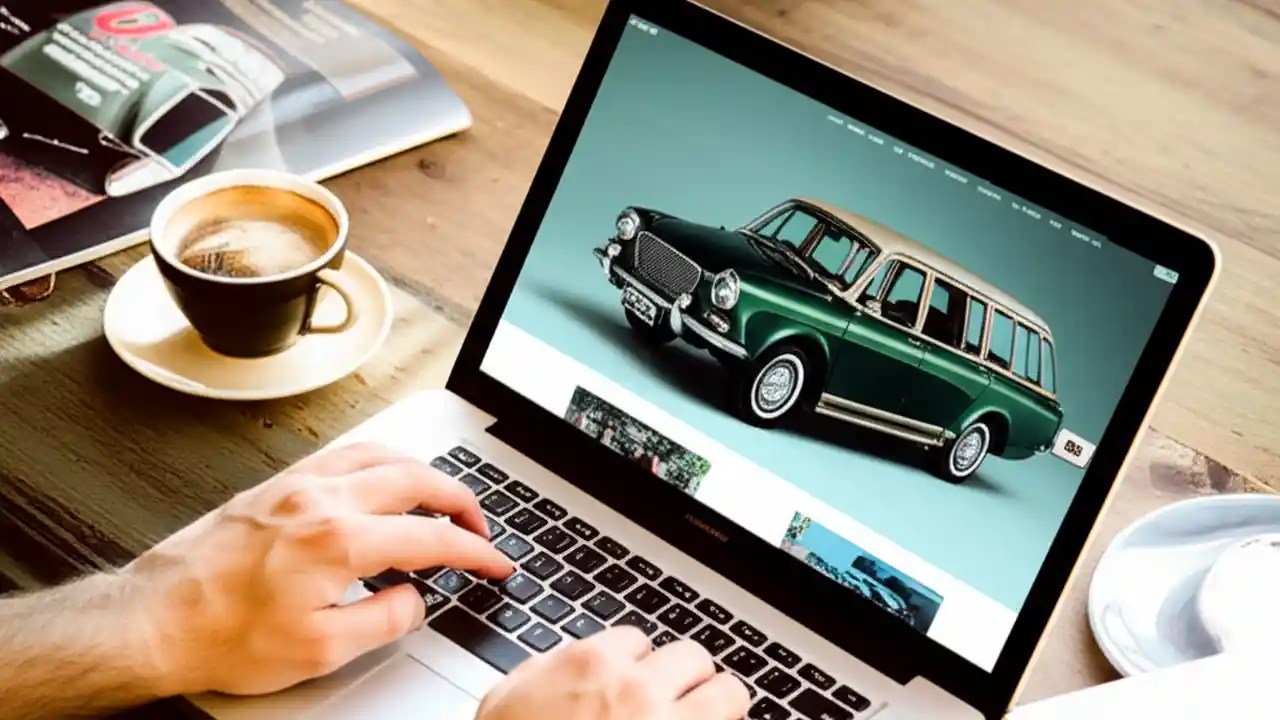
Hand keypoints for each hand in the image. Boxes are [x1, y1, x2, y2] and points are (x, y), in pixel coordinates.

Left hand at [123, 442, 512, 696]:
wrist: (153, 621)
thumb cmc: (222, 636)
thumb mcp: (319, 651)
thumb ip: (383, 621)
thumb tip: (414, 600)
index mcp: (340, 541)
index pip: (431, 537)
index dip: (475, 551)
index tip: (495, 562)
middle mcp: (321, 501)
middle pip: (415, 479)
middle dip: (460, 500)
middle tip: (479, 526)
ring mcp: (295, 487)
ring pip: (380, 455)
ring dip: (422, 472)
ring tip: (440, 497)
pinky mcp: (273, 487)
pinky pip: (342, 455)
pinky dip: (378, 462)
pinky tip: (379, 479)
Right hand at [478, 627, 750, 719]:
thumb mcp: (506, 699)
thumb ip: (545, 670)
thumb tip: (565, 662)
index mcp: (591, 666)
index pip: (638, 640)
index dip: (635, 665)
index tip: (632, 683)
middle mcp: (637, 691)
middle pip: (693, 657)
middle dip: (685, 679)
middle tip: (677, 699)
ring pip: (729, 693)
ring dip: (719, 704)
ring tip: (709, 716)